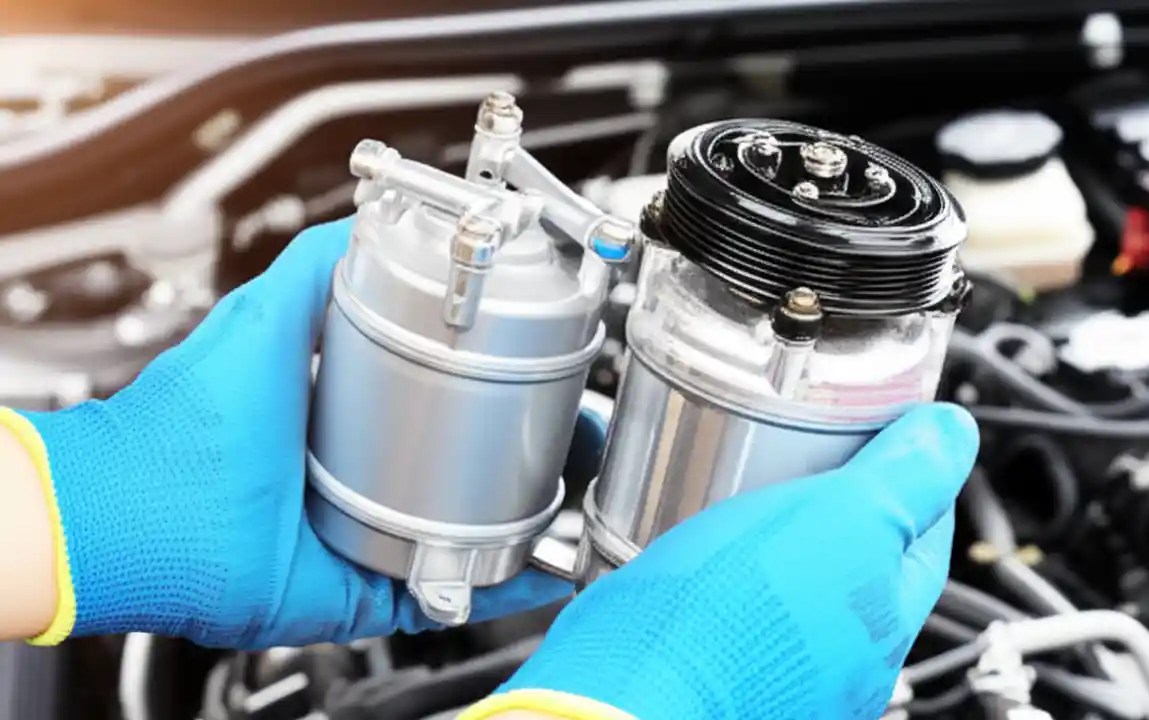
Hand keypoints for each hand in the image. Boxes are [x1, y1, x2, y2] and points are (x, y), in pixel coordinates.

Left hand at [17, 217, 573, 648]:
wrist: (141, 520)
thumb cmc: (192, 424)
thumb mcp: (266, 315)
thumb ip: (316, 262)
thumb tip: (374, 216)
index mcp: (346, 414)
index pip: (444, 396)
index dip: (500, 383)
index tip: (547, 370)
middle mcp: (364, 477)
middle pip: (471, 465)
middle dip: (531, 454)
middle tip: (580, 438)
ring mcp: (369, 537)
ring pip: (472, 530)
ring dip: (532, 518)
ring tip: (578, 495)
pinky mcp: (369, 592)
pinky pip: (450, 594)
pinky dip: (504, 585)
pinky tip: (548, 568)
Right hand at [478, 404, 977, 719]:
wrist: (617, 700)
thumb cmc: (730, 623)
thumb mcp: (846, 520)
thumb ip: (910, 477)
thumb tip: (955, 432)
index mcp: (886, 622)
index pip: (924, 522)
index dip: (904, 460)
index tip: (875, 421)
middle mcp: (841, 659)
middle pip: (855, 548)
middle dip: (830, 491)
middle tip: (797, 444)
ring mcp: (776, 666)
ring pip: (789, 574)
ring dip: (770, 528)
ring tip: (737, 486)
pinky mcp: (713, 665)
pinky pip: (732, 601)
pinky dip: (721, 568)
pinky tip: (692, 546)